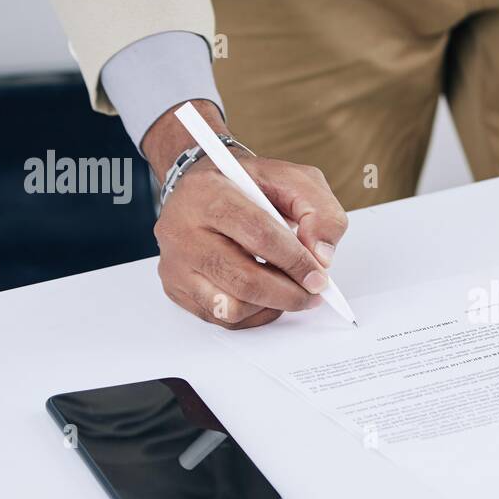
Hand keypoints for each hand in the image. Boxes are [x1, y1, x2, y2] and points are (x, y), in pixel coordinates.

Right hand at [144, 101, 347, 328]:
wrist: (203, 186)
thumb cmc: (247, 184)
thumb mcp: (292, 180)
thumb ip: (319, 211)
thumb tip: (322, 257)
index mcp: (210, 193)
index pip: (259, 235)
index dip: (296, 262)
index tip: (319, 277)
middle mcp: (183, 229)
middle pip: (244, 280)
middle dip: (289, 294)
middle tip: (312, 294)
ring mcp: (175, 262)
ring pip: (231, 307)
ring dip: (270, 306)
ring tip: (286, 290)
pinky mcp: (175, 287)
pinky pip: (221, 318)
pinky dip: (252, 315)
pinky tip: (265, 296)